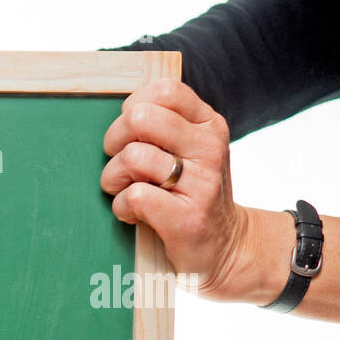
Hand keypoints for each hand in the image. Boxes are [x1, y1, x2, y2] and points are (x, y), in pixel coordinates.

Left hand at [101, 80, 291, 303]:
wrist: (226, 247)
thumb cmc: (192, 195)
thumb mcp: (190, 152)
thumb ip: (165, 128)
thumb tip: (125, 112)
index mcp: (209, 125)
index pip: (165, 91)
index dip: (133, 108)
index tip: (130, 134)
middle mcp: (209, 147)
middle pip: (139, 119)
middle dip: (114, 142)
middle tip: (120, 165)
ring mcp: (201, 182)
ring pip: (131, 157)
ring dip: (113, 179)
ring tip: (125, 192)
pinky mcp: (186, 217)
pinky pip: (133, 196)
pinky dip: (121, 207)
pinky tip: (133, 214)